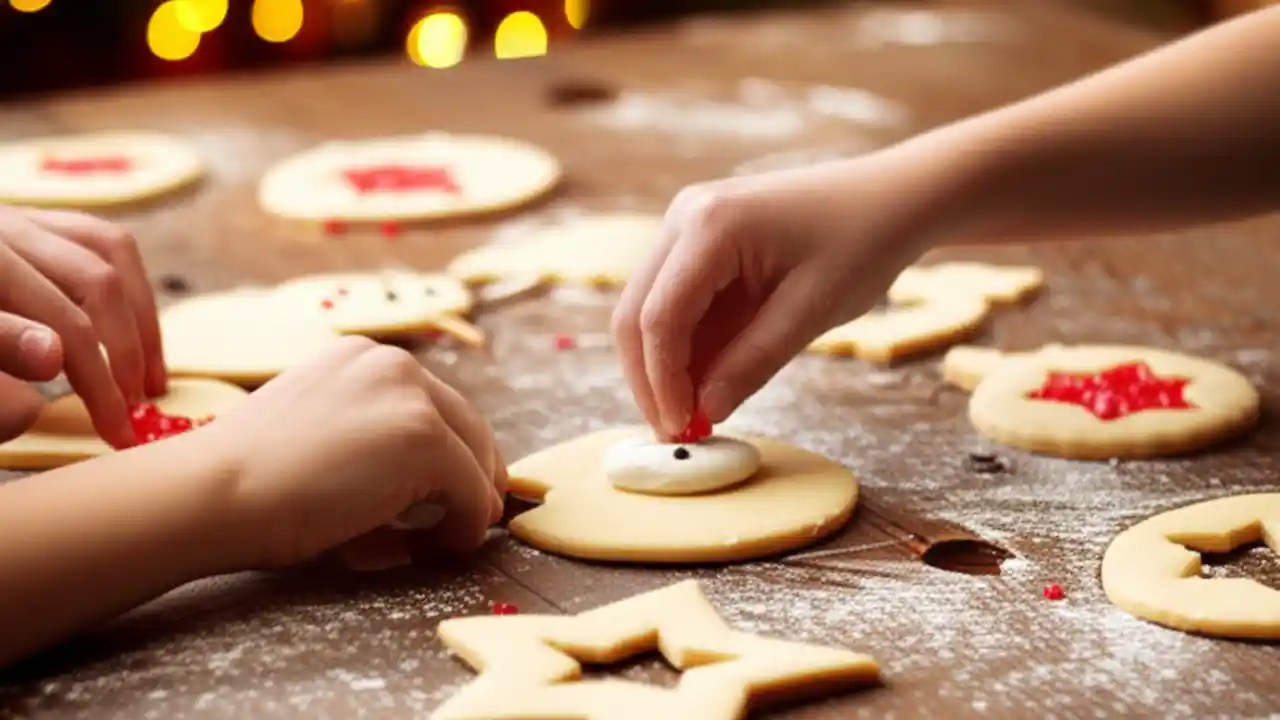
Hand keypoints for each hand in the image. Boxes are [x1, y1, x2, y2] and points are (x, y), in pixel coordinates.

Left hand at [0, 206, 166, 447]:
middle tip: (136, 404)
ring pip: (108, 249)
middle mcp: (4, 228)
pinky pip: (95, 235)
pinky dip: (125, 277)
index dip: (100, 385)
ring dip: (141, 314)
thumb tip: (53, 356)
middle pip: (96, 281)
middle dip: (127, 350)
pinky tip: (128, 317)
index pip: (63, 325)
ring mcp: (16, 219)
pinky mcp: (24, 220)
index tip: (117, 431)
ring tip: (148, 369)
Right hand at [203, 337, 506, 570]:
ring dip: (462, 507)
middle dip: (467, 482)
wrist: (214, 492)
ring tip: (425, 543)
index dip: (446, 459)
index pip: (435, 407)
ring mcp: (413, 398)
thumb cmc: (247, 482)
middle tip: (455, 525)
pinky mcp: (427, 441)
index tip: (439, 498)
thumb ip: (371, 444)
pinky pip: (474, 497)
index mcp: (363, 357)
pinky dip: (462, 531)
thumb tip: (437, 491)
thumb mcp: (318, 437)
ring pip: (477, 462)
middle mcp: (394, 364)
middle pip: (469, 429)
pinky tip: (430, 550)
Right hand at [612, 152, 951, 436]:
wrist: (892, 197)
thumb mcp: (812, 311)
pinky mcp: (700, 242)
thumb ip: (753, 362)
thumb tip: (704, 412)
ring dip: (662, 366)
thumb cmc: (862, 242)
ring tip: (693, 417)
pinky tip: (706, 385)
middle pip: (635, 313)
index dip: (662, 382)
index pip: (659, 318)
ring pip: (647, 310)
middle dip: (649, 379)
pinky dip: (684, 347)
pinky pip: (676, 302)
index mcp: (709, 226)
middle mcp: (684, 217)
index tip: (682, 430)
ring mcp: (688, 226)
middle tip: (675, 433)